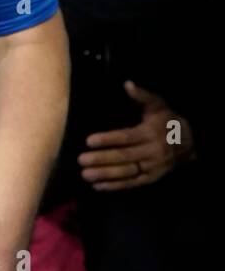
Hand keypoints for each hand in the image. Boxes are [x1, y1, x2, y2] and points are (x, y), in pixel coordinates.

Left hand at [78, 81, 195, 190]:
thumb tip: (127, 84)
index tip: (88, 140)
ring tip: (85, 174)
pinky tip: (97, 186)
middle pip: (124, 157)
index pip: (126, 137)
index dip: (108, 139)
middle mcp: (152, 152)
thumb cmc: (166, 120)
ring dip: (105, 175)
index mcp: (150, 133)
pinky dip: (115, 186)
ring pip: (127, 173)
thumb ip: (142, 96)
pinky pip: (132, 184)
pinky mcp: (151, 178)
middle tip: (81, 160)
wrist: (189, 142)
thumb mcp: (157, 105)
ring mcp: (152, 167)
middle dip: (102, 159)